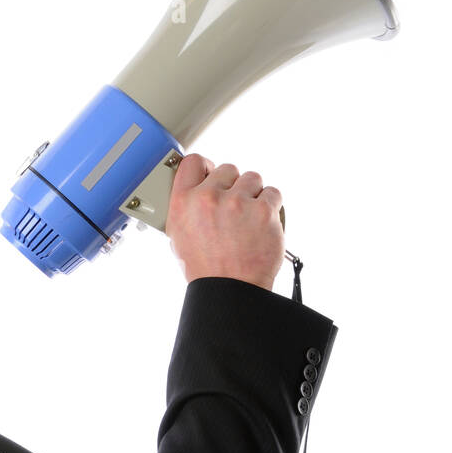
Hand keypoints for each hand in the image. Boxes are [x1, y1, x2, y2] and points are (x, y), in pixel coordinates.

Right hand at [165, 153, 284, 292]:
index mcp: (183, 203)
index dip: (207, 167)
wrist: (230, 291)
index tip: (213, 174)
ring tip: (249, 219)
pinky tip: (262, 223)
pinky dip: (271, 206)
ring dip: (253, 194)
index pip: (194, 161)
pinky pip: (272, 193)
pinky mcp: (263, 210)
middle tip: (234, 209)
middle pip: (228, 169)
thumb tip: (197, 189)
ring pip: (252, 178)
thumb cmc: (206, 270)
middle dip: (233, 186)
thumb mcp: (179, 238)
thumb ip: (187, 208)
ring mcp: (237, 202)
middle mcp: (208, 198)